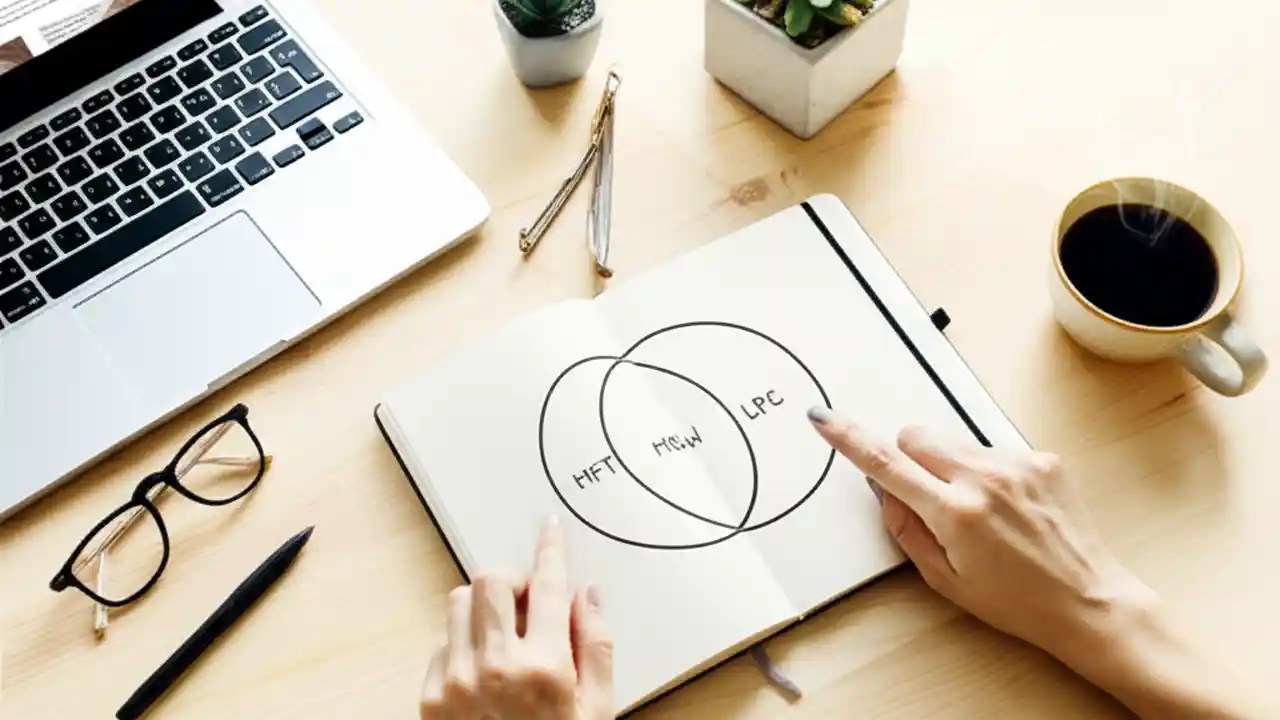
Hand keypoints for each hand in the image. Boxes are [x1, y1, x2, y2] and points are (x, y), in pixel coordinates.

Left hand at [420, 518, 613, 719]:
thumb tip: (588, 595)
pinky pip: (443, 642)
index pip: (548, 586)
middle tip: (527, 600)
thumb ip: (596, 647)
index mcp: (544, 667)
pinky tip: (484, 670)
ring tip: (503, 635)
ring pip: (460, 602)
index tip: (551, 529)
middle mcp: (495, 668)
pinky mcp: (431, 697)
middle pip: (491, 580)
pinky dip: (464, 645)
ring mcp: (457, 681)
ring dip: (484, 608)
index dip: (551, 550)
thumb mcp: (597, 709)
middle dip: (512, 580)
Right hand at [807, 408, 1272, 718]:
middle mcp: (985, 479)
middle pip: (917, 435)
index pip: (886, 464)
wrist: (1087, 602)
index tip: (824, 418)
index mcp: (955, 512)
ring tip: (980, 512)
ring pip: (956, 443)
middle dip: (907, 457)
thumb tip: (884, 491)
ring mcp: (1018, 464)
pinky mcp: (1042, 458)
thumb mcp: (944, 579)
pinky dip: (990, 473)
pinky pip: (994, 450)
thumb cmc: (1017, 602)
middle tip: (923, 494)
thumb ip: (905, 528)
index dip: (848, 439)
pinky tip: (1010, 508)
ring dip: (953, 467)